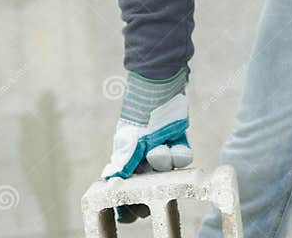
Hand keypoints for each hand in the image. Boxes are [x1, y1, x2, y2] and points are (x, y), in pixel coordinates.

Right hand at [101, 88, 192, 222]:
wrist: (161, 79)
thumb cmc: (141, 109)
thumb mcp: (132, 137)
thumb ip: (124, 161)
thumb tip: (110, 182)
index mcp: (126, 150)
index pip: (126, 181)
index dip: (129, 199)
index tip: (132, 213)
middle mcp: (143, 149)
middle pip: (149, 180)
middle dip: (152, 187)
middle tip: (154, 194)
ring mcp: (160, 142)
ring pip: (167, 168)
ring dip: (166, 164)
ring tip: (162, 150)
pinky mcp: (176, 135)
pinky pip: (181, 153)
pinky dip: (180, 153)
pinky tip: (176, 145)